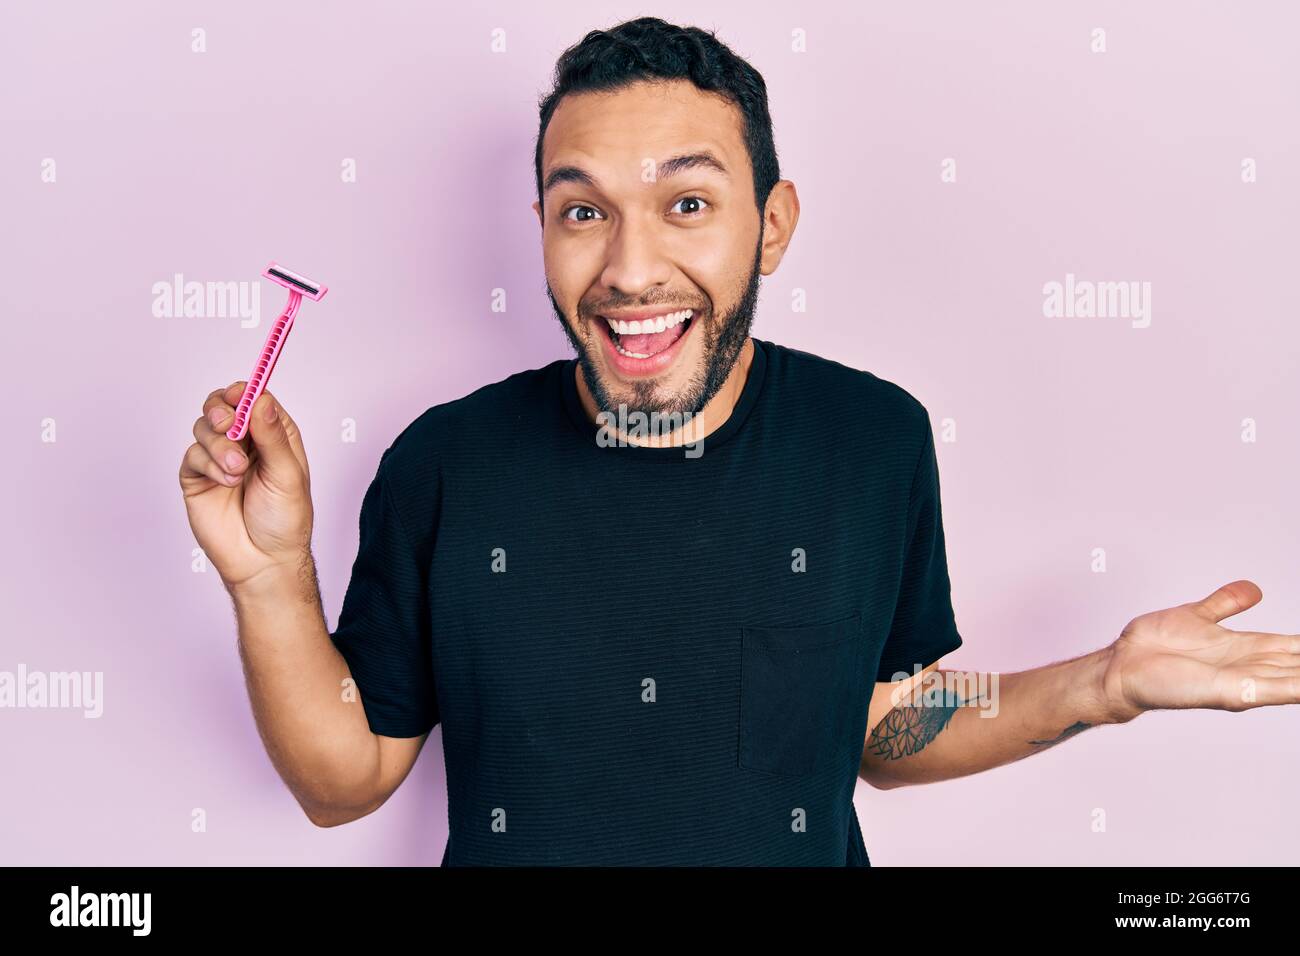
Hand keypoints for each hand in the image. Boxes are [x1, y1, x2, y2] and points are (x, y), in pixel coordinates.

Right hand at [179, 381, 315, 595]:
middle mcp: (245, 442)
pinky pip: (192, 454)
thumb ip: (273, 437)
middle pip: (222, 404)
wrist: (263, 560)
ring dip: (218, 445)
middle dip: (221, 409)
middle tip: (226, 423)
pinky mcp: (198, 476)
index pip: (254, 398)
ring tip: (236, 470)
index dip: (245, 391)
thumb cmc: (285, 520)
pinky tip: (225, 481)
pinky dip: (207, 464)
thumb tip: (261, 400)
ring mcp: (219, 457)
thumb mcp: (288, 475)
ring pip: (204, 426)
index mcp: (273, 434)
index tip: (240, 395)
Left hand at [1100, 580, 1298, 722]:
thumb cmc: (1155, 647)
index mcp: (1250, 649)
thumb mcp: (1199, 615)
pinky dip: (1299, 689)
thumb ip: (1227, 604)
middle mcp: (1252, 667)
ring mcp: (1242, 681)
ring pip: (1298, 680)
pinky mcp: (1227, 692)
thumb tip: (1254, 590)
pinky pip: (1274, 691)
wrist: (1122, 666)